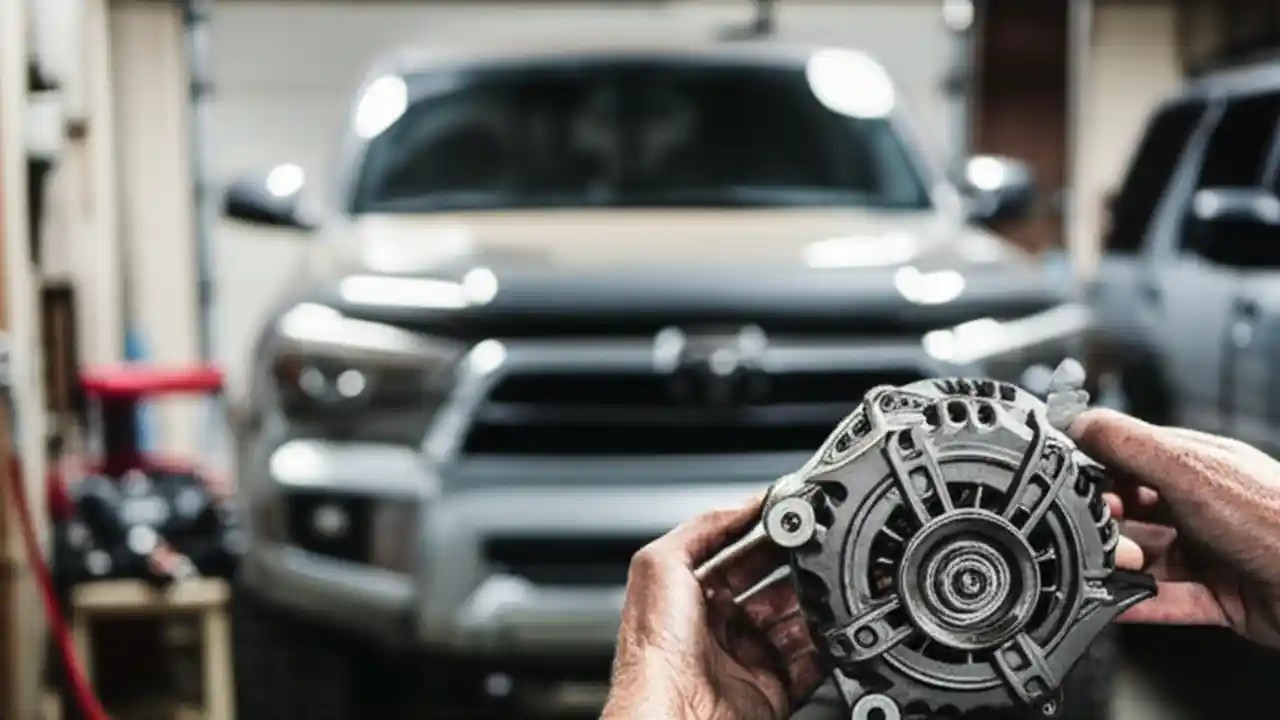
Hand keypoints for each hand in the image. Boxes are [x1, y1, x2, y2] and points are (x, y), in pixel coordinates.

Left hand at [602, 495, 824, 719]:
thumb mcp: (660, 563)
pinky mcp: (771, 692)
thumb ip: (702, 527)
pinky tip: (829, 629)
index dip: (763, 537)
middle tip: (817, 553)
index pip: (736, 555)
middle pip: (772, 588)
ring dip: (814, 607)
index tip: (790, 520)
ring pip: (796, 625)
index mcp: (688, 595)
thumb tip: (745, 504)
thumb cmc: (651, 649)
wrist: (671, 716)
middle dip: (796, 570)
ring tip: (825, 590)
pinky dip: (825, 648)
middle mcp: (717, 628)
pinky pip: (810, 666)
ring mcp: (746, 660)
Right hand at [1070, 408, 1279, 646]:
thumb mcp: (1189, 468)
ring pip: (1146, 558)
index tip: (1069, 481)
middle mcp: (1204, 505)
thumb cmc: (1275, 519)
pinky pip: (1164, 601)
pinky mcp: (1219, 597)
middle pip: (1134, 511)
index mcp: (1199, 464)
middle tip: (1092, 528)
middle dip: (1105, 520)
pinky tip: (1113, 603)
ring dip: (1120, 563)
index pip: (1131, 456)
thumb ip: (1129, 444)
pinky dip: (1136, 604)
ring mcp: (1211, 552)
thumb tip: (1079, 421)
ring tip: (1108, 565)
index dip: (1097, 467)